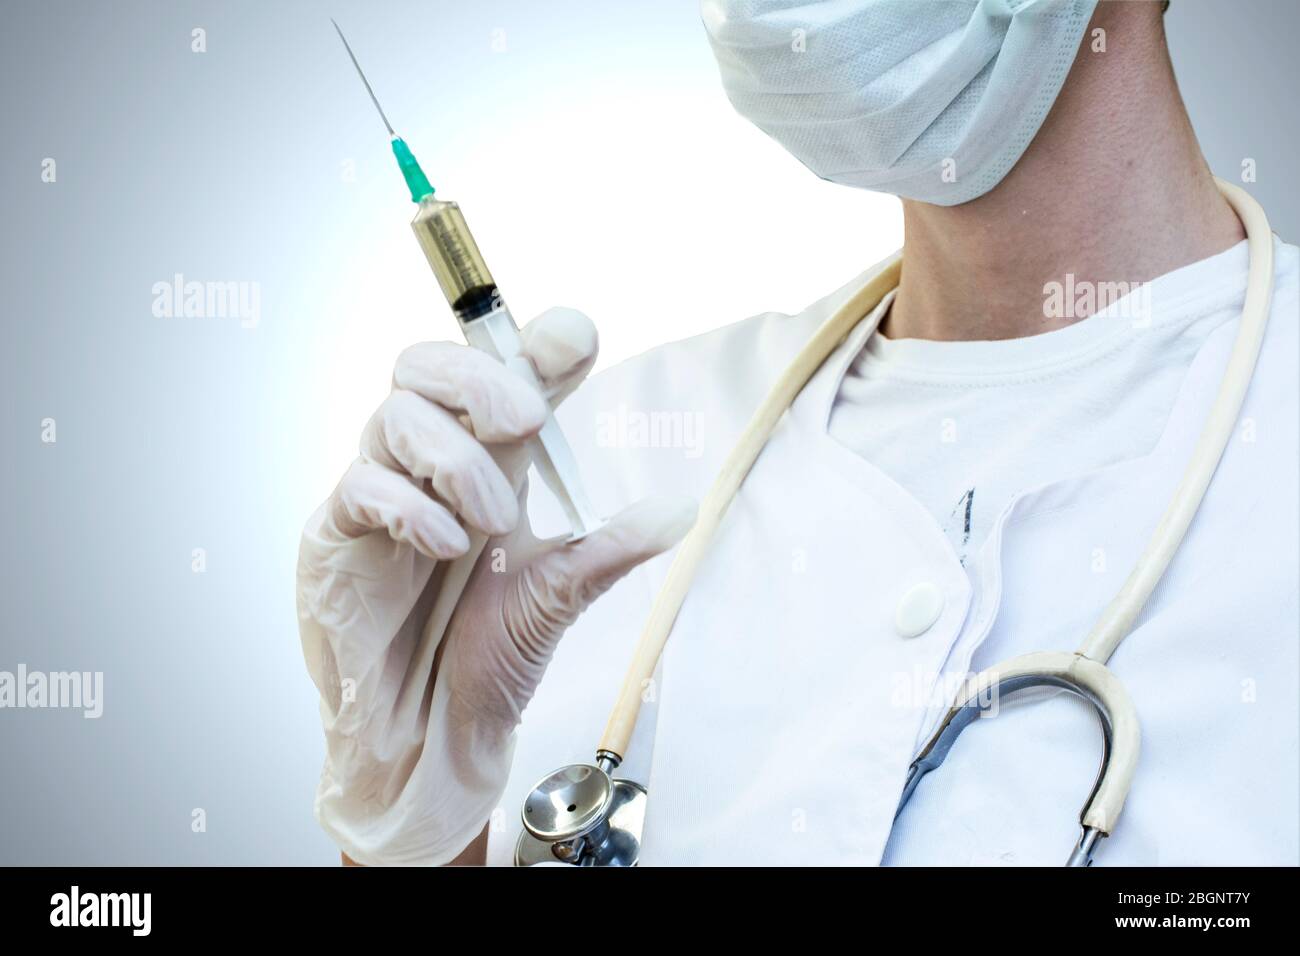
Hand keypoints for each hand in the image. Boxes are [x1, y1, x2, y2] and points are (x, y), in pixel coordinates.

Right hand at [296, 307, 694, 864]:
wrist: (434, 729)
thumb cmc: (489, 654)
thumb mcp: (561, 594)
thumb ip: (611, 548)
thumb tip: (684, 508)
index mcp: (490, 460)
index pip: (501, 374)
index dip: (535, 346)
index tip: (576, 341)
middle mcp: (432, 462)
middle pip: (426, 364)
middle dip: (481, 378)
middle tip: (528, 422)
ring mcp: (379, 491)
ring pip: (395, 414)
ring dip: (456, 458)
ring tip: (490, 521)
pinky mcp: (335, 534)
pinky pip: (361, 485)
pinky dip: (410, 505)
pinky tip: (446, 544)